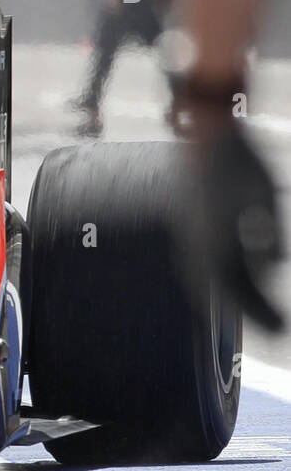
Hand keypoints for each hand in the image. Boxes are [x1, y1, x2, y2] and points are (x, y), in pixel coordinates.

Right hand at [189, 124, 284, 330]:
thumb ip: (267, 240)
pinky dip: (212, 279)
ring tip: (243, 310)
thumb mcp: (264, 202)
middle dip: (244, 311)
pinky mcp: (191, 226)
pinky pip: (198, 264)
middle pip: (218, 292)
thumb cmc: (240, 167)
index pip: (238, 292)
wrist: (207, 141)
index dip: (260, 313)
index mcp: (217, 244)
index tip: (280, 329)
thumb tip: (272, 266)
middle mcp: (198, 245)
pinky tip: (222, 276)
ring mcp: (191, 236)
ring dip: (223, 298)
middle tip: (270, 324)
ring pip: (204, 279)